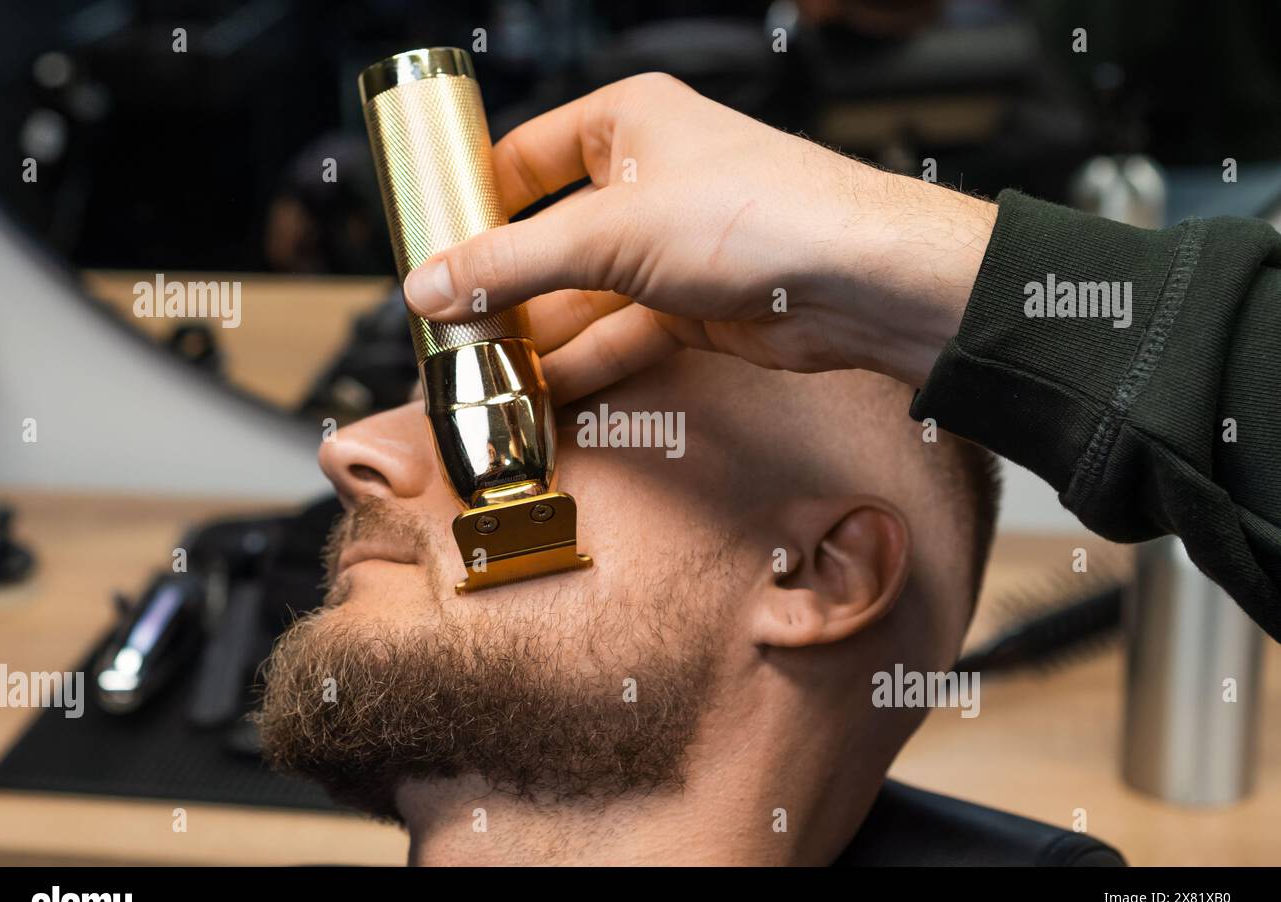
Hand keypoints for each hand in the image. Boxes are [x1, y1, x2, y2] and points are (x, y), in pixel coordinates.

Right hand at [402, 73, 997, 401]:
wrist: (858, 281)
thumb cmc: (761, 212)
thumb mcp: (610, 233)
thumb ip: (512, 263)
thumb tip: (430, 284)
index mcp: (625, 123)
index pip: (522, 159)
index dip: (472, 202)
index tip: (427, 247)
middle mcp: (645, 181)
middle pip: (547, 238)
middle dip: (500, 287)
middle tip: (446, 328)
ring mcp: (668, 247)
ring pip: (580, 296)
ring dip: (536, 337)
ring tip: (482, 374)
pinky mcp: (689, 305)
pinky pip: (616, 335)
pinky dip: (581, 365)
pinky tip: (541, 393)